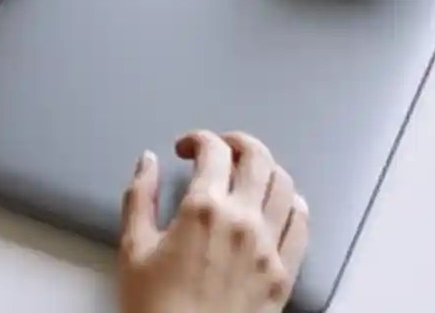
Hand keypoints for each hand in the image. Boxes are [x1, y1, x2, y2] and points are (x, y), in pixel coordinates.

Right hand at [118, 131, 309, 312]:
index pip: (214, 150)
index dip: (199, 139)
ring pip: (284, 185)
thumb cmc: (155, 310)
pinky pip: (301, 224)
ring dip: (267, 168)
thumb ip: (139, 198)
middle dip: (239, 143)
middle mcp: (243, 221)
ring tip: (250, 172)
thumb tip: (147, 162)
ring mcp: (269, 246)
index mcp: (204, 210)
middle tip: (223, 148)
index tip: (187, 148)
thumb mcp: (132, 251)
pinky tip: (280, 204)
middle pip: (258, 158)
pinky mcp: (284, 272)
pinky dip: (293, 204)